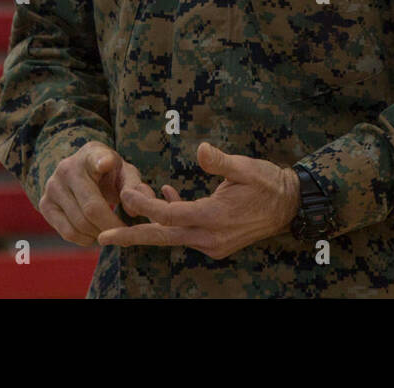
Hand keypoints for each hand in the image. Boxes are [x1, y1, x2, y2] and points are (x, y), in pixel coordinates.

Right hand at [39, 141, 156, 245]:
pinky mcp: (44, 204)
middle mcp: (67, 168)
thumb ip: (135, 189)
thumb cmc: (109, 175)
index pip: (96, 157)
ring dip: (100, 235)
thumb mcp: (125, 174)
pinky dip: (85, 239)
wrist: (80, 175)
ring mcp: (52, 186)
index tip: (106, 163)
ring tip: (111, 233)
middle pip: (92, 208)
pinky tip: (95, 234)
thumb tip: (133, 211)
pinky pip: (67, 232)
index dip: (101, 161)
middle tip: (126, 234)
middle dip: (112, 226)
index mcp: (92, 154)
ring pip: (80, 224)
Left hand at [97, 142, 300, 259]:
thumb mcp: (246, 167)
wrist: (291, 205)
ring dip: (151, 224)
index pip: (170, 215)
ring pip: (173, 235)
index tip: (127, 196)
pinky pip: (186, 232)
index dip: (146, 207)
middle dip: (132, 236)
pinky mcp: (216, 242)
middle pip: (163, 236)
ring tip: (127, 212)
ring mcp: (214, 243)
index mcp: (214, 217)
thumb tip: (201, 149)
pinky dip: (172, 217)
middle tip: (103, 238)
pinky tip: (165, 195)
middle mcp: (210, 237)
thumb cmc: (268, 183)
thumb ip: (220, 161)